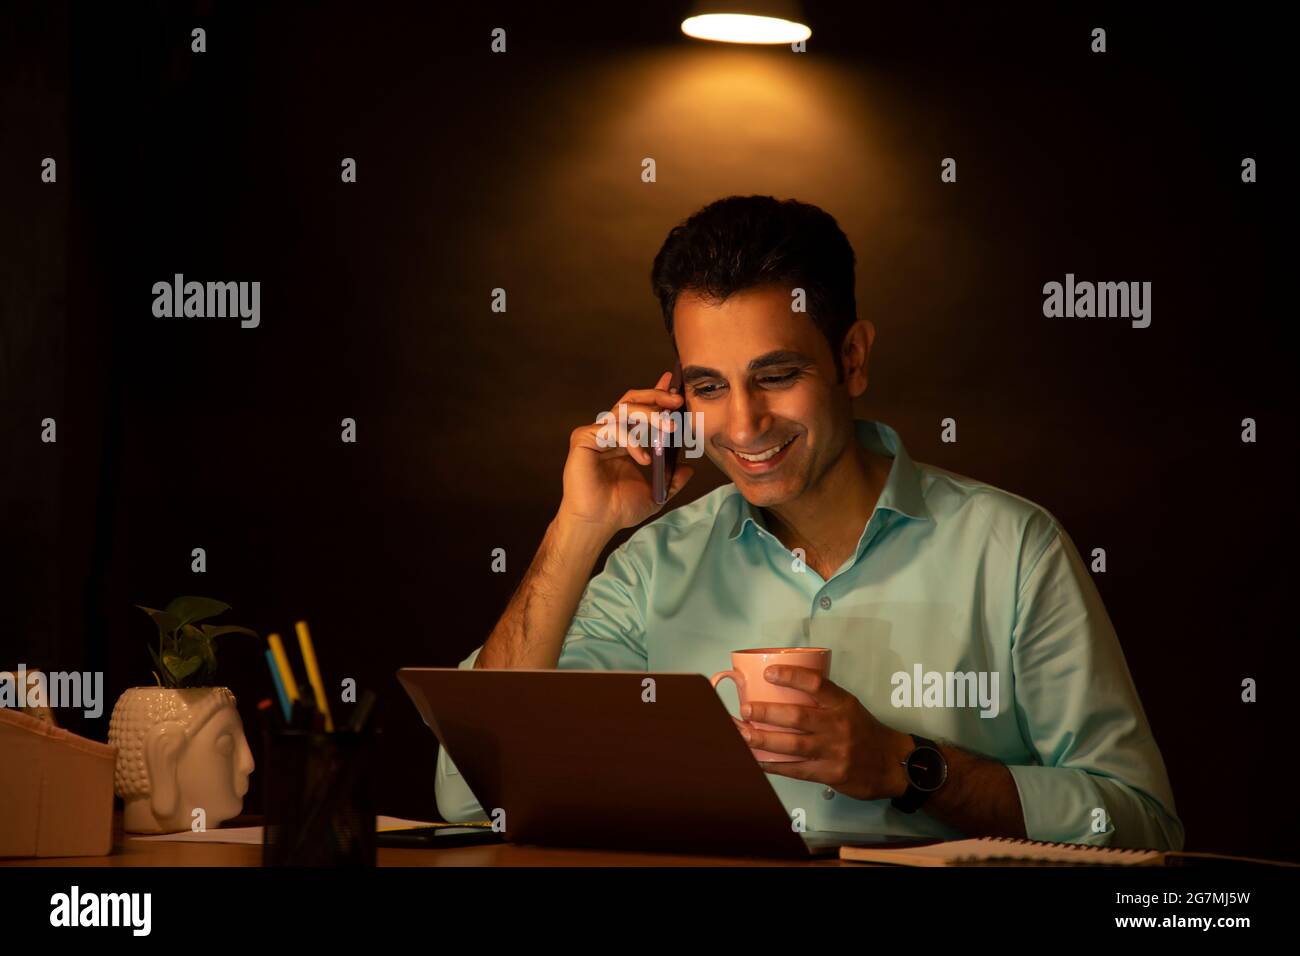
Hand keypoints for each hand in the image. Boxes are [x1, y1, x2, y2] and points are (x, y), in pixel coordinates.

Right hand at [557, 370, 693, 533]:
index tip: (674, 384)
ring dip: (650, 416)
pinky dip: (631, 440)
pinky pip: (611, 429)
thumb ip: (672, 480)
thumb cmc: (619, 510)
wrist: (597, 524)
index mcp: (624, 440)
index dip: (656, 394)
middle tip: (677, 401)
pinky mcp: (583, 439)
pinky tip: (644, 458)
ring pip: (624, 410)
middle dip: (656, 397)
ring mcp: (595, 434)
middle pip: (631, 401)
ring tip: (670, 428)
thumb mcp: (656, 493)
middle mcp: (609, 433)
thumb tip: (690, 468)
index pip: (641, 409)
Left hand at [735, 664, 912, 801]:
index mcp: (843, 703)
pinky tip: (756, 761)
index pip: (816, 684)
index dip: (791, 676)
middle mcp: (838, 725)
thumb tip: (781, 690)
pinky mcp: (829, 774)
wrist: (892, 764)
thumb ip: (822, 699)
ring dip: (763, 740)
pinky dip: (774, 765)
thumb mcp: (849, 706)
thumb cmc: (864, 731)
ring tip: (743, 734)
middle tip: (746, 709)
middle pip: (798, 717)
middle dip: (767, 713)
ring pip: (792, 745)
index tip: (770, 673)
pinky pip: (795, 769)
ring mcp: (833, 751)